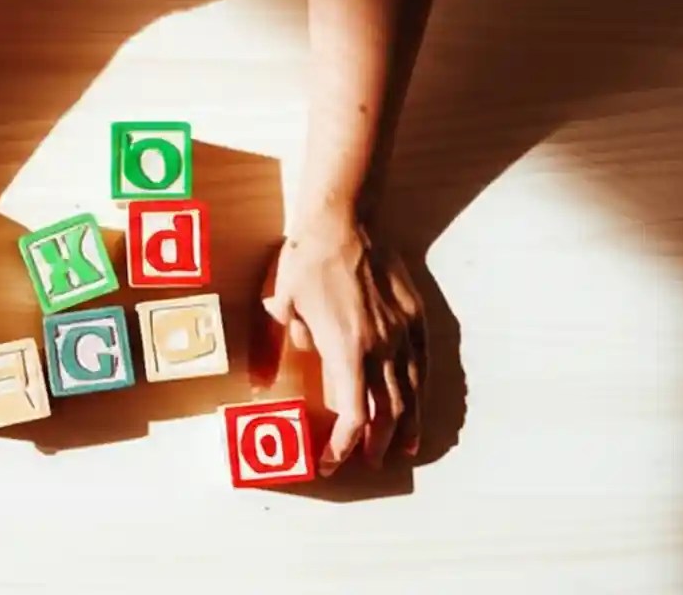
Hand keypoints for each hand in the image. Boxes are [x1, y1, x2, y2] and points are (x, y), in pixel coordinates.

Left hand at [260, 214, 425, 476]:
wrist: (344, 220)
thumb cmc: (307, 261)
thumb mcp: (281, 305)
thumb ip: (271, 347)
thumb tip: (258, 383)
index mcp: (346, 348)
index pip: (354, 414)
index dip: (343, 445)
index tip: (332, 459)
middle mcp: (380, 347)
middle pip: (387, 411)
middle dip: (375, 443)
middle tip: (365, 461)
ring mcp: (402, 332)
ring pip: (412, 392)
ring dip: (406, 426)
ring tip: (401, 448)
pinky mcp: (415, 316)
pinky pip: (424, 363)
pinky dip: (423, 391)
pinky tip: (419, 404)